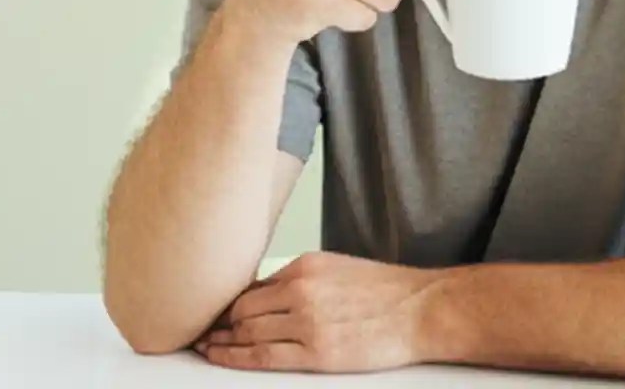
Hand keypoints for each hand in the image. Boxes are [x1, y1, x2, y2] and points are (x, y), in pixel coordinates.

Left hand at [195, 252, 445, 372]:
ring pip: (247, 330)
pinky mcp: (316, 351)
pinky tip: (220, 357)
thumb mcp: (340, 269)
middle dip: (220, 322)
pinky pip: (262, 355)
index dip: (229, 301)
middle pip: (242, 308)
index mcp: (306, 265)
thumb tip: (270, 295)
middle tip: (202, 331)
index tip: (216, 311)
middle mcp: (301, 289)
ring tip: (205, 347)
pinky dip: (234, 357)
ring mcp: (307, 320)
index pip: (254, 285)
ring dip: (222, 341)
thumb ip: (304, 280)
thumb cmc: (388, 292)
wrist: (422, 309)